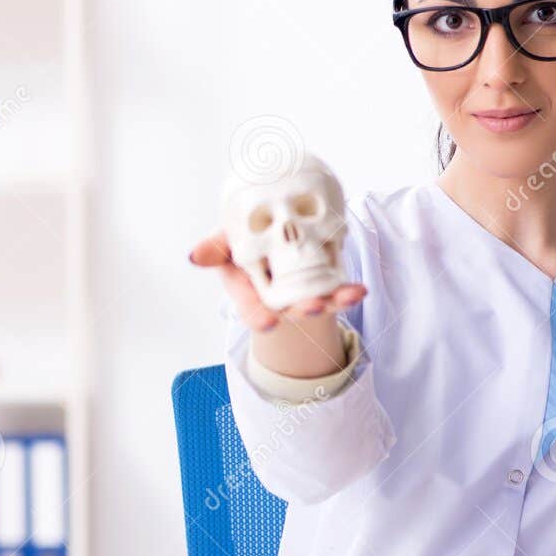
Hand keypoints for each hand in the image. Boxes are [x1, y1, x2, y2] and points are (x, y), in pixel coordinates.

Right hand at [187, 229, 364, 331]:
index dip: (259, 317)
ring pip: (320, 302)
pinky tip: (360, 290)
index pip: (253, 310)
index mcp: (250, 293)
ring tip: (349, 297)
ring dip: (334, 302)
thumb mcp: (226, 242)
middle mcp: (278, 299)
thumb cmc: (244, 239)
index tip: (269, 323)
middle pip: (290, 309)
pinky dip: (349, 292)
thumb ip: (215, 249)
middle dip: (303, 310)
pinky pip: (338, 290)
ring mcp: (303, 293)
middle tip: (312, 307)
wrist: (273, 232)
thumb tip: (195, 255)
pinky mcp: (325, 283)